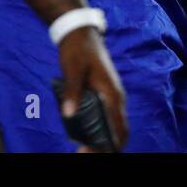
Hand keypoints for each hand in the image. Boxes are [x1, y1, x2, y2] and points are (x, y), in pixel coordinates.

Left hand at [57, 27, 128, 150]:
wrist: (81, 32)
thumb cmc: (77, 50)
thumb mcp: (73, 70)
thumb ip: (72, 92)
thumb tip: (68, 114)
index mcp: (112, 94)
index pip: (119, 129)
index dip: (109, 146)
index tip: (90, 152)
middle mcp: (116, 97)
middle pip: (119, 131)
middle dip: (106, 147)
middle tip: (84, 153)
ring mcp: (112, 95)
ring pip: (114, 125)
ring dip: (103, 139)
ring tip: (83, 148)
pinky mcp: (105, 93)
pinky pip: (107, 117)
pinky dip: (101, 129)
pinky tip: (85, 133)